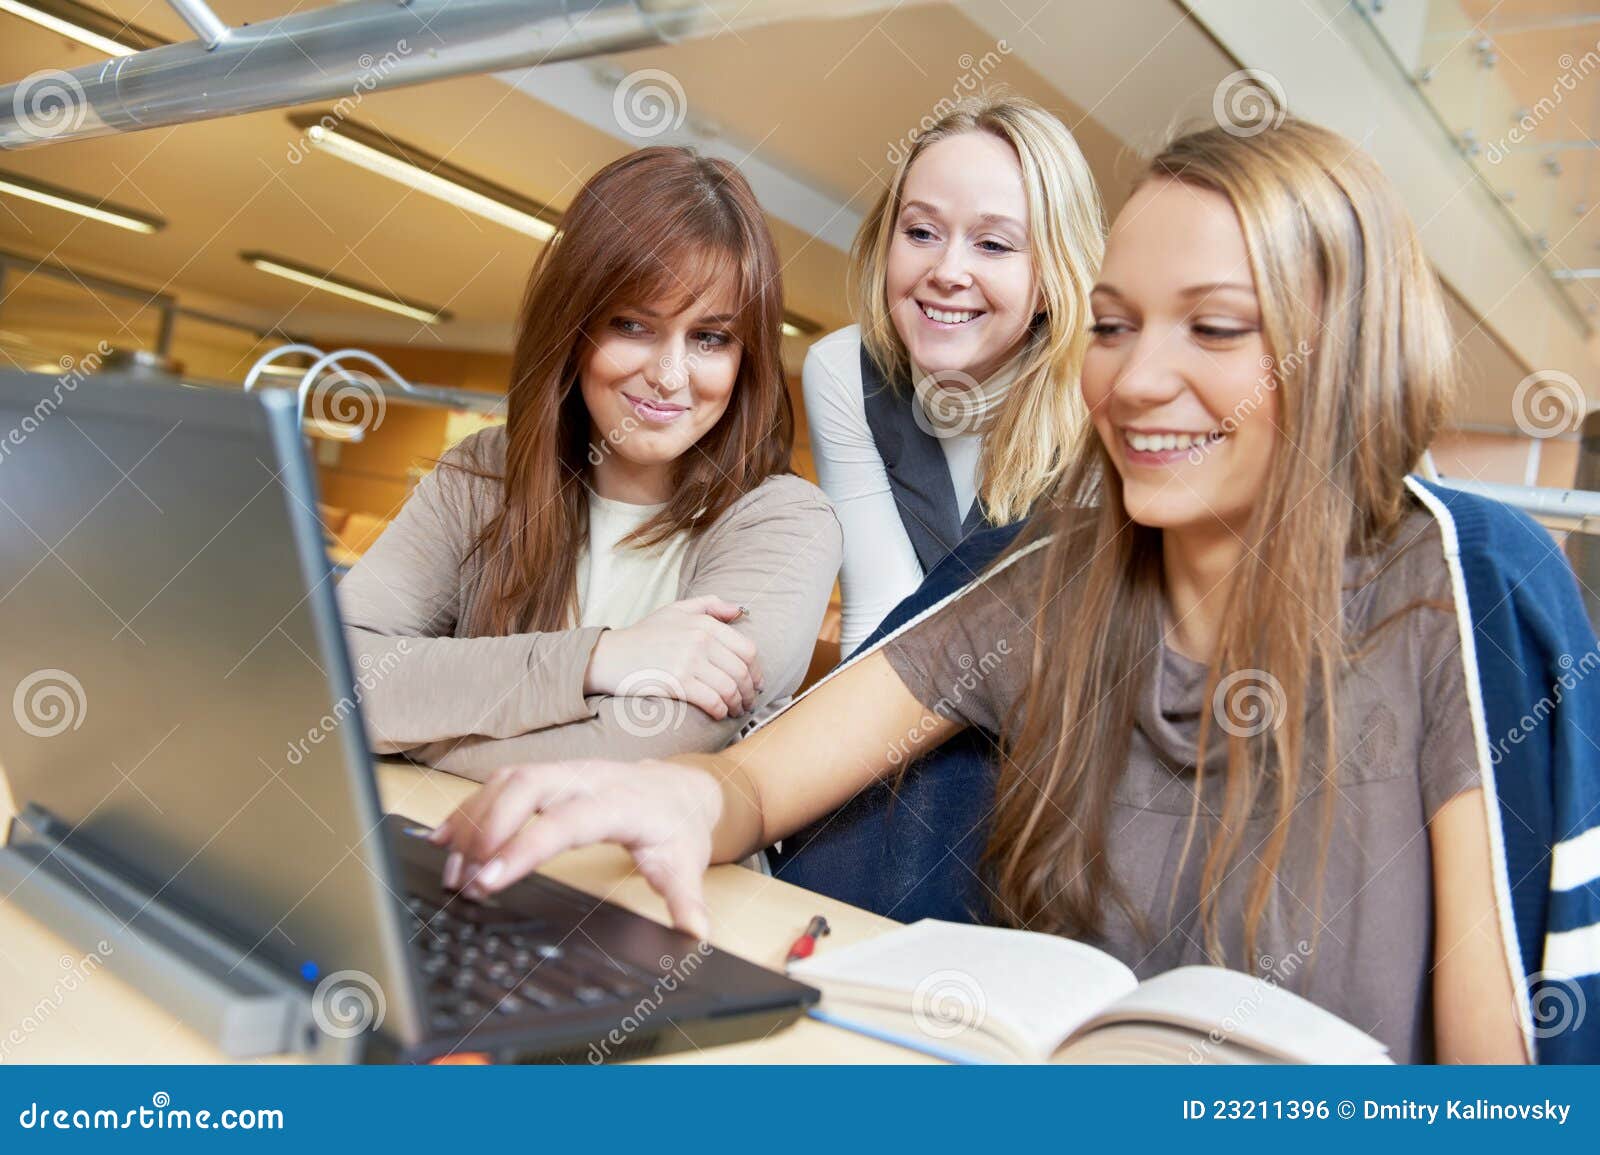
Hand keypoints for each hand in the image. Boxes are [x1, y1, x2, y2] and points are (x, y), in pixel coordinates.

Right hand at [428, 759, 721, 938]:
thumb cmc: (679, 827)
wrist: (682, 790)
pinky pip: (500, 782)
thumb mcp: (687, 864)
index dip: (522, 847)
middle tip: (463, 879)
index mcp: (620, 803)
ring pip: (507, 781)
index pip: (564, 821)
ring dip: (472, 821)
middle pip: (525, 786)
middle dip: (486, 828)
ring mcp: (565, 773)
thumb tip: (694, 934)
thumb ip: (686, 900)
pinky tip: (445, 838)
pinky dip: (469, 808)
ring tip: (451, 870)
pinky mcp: (548, 776)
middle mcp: (587, 779)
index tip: (488, 881)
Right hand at [582, 595, 762, 719]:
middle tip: (748, 701)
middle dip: (749, 691)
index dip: (756, 670)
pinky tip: (719, 713)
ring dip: (737, 704)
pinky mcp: (678, 683)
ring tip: (736, 710)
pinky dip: (721, 711)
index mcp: (704, 623)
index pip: (747, 649)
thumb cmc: (644, 635)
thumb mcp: (676, 610)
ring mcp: (689, 662)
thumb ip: (710, 605)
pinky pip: (712, 701)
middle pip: (741, 671)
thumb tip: (739, 610)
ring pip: (730, 688)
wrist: (610, 656)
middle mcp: (700, 641)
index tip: (756, 682)